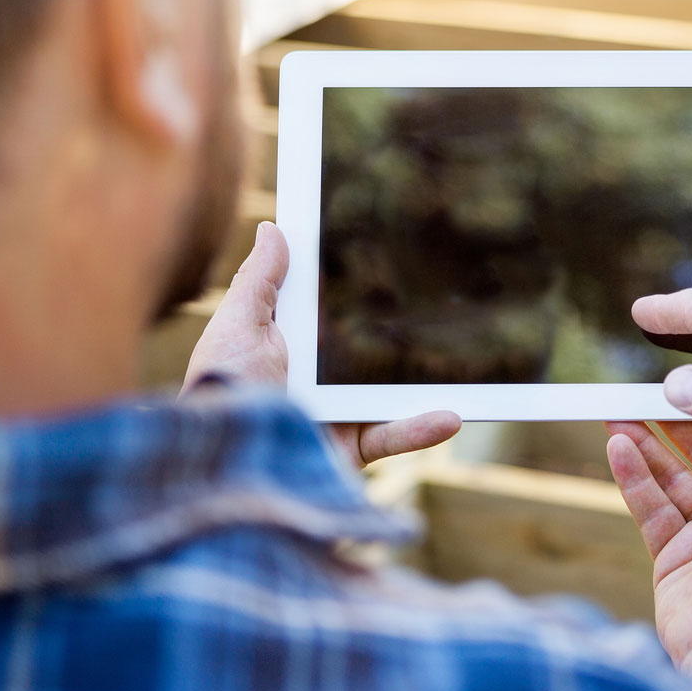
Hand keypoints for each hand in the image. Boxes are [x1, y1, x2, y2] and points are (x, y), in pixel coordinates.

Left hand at [182, 222, 461, 467]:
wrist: (224, 462)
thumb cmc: (221, 390)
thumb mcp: (238, 325)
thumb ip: (259, 280)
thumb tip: (273, 228)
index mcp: (290, 346)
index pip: (331, 310)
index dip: (358, 287)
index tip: (393, 252)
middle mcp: (317, 380)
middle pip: (371, 348)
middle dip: (407, 329)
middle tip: (449, 299)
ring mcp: (338, 414)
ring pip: (394, 391)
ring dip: (431, 381)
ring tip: (470, 362)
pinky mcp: (351, 448)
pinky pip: (394, 436)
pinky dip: (424, 428)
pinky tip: (454, 415)